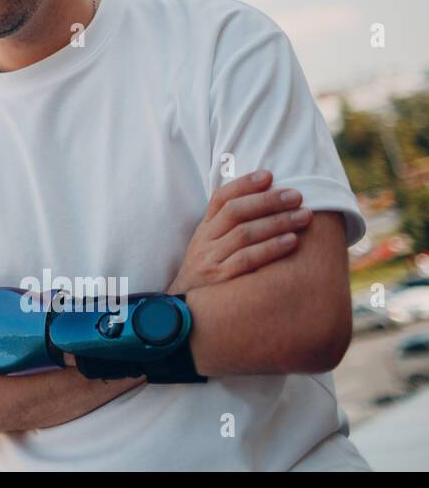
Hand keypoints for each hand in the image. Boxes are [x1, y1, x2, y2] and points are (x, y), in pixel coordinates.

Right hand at [167, 169, 310, 295]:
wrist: (183, 313)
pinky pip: (247, 260)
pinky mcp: (220, 280)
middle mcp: (205, 241)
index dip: (244, 184)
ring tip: (303, 216)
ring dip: (277, 222)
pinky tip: (292, 242)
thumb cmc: (207, 275)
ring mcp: (211, 260)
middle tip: (296, 196)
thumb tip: (263, 202)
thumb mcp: (209, 248)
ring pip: (244, 234)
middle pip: (236, 212)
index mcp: (204, 229)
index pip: (221, 198)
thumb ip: (228, 228)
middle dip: (268, 201)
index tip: (269, 175)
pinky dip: (270, 249)